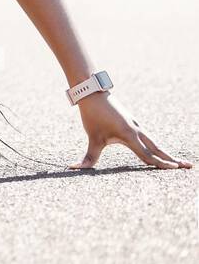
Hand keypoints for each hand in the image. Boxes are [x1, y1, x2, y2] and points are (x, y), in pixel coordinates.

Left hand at [70, 92, 190, 169]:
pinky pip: (147, 137)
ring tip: (177, 161)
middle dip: (172, 159)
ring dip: (165, 152)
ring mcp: (136, 125)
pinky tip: (158, 150)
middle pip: (157, 148)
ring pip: (153, 142)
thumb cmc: (92, 115)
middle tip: (188, 166)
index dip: (160, 163)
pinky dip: (155, 145)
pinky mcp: (132, 122)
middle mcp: (137, 130)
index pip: (147, 154)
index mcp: (129, 135)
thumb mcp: (92, 138)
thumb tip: (75, 168)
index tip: (173, 169)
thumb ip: (89, 157)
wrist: (93, 93)